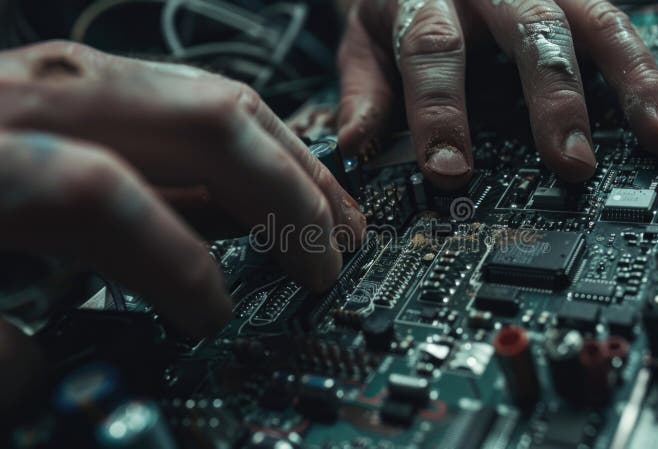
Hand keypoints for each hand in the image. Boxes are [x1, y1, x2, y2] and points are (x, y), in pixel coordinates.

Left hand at [0, 41, 364, 411]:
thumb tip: (45, 384)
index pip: (112, 197)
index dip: (179, 270)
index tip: (210, 322)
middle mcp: (32, 97)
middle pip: (201, 121)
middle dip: (285, 195)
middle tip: (331, 257)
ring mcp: (59, 81)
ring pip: (208, 100)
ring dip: (281, 162)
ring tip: (326, 216)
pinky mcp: (72, 91)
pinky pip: (181, 110)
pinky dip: (236, 154)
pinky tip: (255, 195)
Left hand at [337, 0, 657, 187]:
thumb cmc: (394, 5)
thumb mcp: (364, 42)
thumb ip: (364, 92)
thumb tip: (356, 147)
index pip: (433, 48)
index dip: (441, 110)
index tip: (450, 170)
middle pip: (529, 29)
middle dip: (552, 97)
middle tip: (570, 161)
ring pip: (592, 23)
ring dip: (629, 83)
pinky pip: (618, 25)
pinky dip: (647, 72)